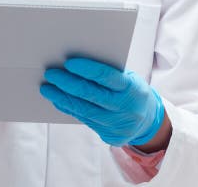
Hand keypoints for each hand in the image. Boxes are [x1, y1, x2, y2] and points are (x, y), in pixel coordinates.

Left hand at [40, 58, 164, 146]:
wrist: (150, 121)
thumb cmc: (132, 90)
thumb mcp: (129, 77)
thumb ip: (109, 72)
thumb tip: (75, 63)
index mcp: (131, 88)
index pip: (106, 76)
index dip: (86, 69)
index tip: (68, 62)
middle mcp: (125, 107)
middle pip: (91, 94)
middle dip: (67, 83)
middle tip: (51, 73)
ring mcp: (117, 123)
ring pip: (84, 110)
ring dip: (62, 97)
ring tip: (47, 88)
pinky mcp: (110, 135)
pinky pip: (85, 120)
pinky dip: (69, 108)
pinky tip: (58, 100)